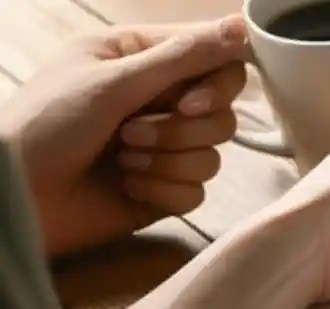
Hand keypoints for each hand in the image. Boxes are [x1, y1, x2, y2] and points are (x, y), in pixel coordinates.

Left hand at [1, 15, 248, 256]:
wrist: (17, 197)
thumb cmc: (47, 125)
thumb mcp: (113, 82)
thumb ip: (183, 56)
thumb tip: (243, 27)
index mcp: (141, 59)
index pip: (216, 60)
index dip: (217, 84)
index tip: (189, 103)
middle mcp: (157, 101)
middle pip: (223, 113)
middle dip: (182, 129)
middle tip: (132, 133)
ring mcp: (163, 149)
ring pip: (212, 155)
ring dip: (167, 161)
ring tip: (122, 160)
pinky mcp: (163, 190)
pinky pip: (197, 192)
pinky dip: (162, 190)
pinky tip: (126, 186)